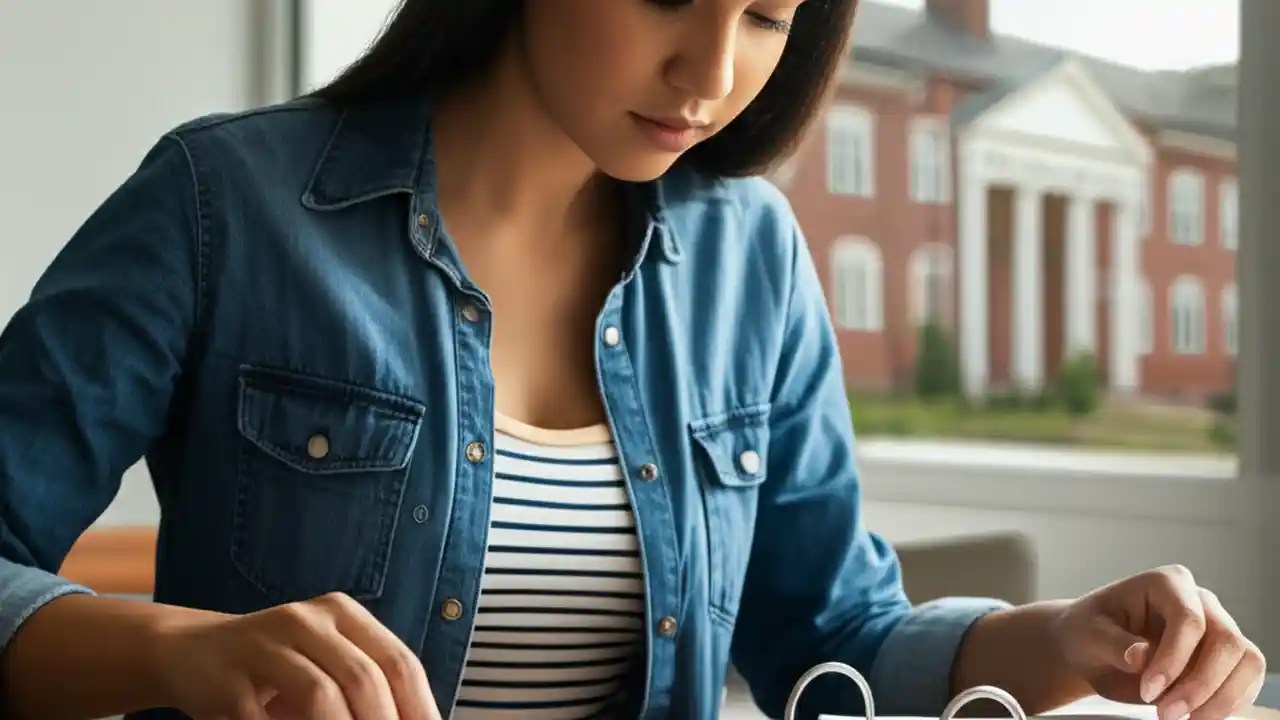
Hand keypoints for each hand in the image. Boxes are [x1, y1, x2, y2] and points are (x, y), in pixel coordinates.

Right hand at [149, 591, 441, 719]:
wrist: (190, 652)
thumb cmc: (276, 669)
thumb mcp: (326, 664)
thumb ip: (365, 691)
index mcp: (343, 614)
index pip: (398, 661)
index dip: (420, 706)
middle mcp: (307, 619)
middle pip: (363, 677)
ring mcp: (263, 643)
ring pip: (319, 692)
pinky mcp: (226, 678)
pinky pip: (262, 716)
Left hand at [1050, 565, 1264, 719]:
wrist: (1092, 650)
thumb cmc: (1089, 633)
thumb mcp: (1089, 635)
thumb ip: (1114, 644)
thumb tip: (1141, 656)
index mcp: (1166, 584)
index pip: (1188, 619)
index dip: (1174, 659)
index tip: (1148, 691)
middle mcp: (1200, 602)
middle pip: (1226, 641)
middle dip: (1200, 685)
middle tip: (1166, 713)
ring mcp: (1216, 628)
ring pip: (1247, 662)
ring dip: (1221, 698)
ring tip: (1184, 719)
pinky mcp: (1224, 658)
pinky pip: (1245, 681)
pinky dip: (1227, 704)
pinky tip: (1196, 716)